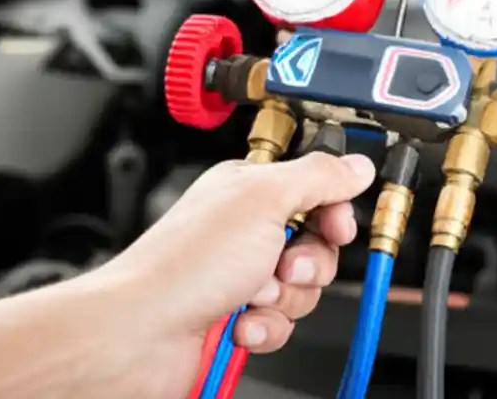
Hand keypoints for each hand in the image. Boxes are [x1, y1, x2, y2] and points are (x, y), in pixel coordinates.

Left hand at [96, 151, 376, 396]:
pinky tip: (241, 322)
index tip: (335, 226)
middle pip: (315, 244)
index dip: (332, 211)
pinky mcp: (237, 315)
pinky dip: (266, 327)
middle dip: (310, 263)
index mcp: (248, 190)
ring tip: (252, 295)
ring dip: (285, 299)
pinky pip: (280, 323)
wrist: (141, 333)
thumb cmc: (183, 264)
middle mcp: (243, 229)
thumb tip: (354, 164)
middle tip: (285, 266)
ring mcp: (239, 275)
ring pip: (301, 289)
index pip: (314, 189)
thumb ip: (317, 177)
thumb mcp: (263, 201)